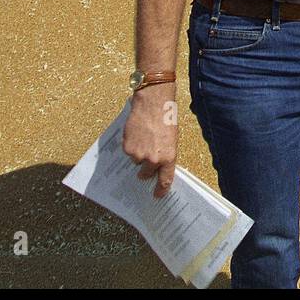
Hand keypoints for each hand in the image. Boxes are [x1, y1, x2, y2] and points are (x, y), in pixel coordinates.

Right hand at [123, 83, 178, 197]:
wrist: (153, 103)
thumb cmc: (166, 118)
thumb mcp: (172, 139)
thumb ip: (165, 153)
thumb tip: (159, 164)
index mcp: (168, 157)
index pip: (164, 180)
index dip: (160, 190)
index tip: (157, 196)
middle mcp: (153, 159)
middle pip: (146, 174)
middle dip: (146, 171)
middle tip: (146, 163)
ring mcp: (138, 155)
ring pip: (136, 161)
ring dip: (138, 154)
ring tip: (144, 138)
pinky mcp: (127, 148)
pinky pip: (128, 152)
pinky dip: (131, 145)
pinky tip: (137, 134)